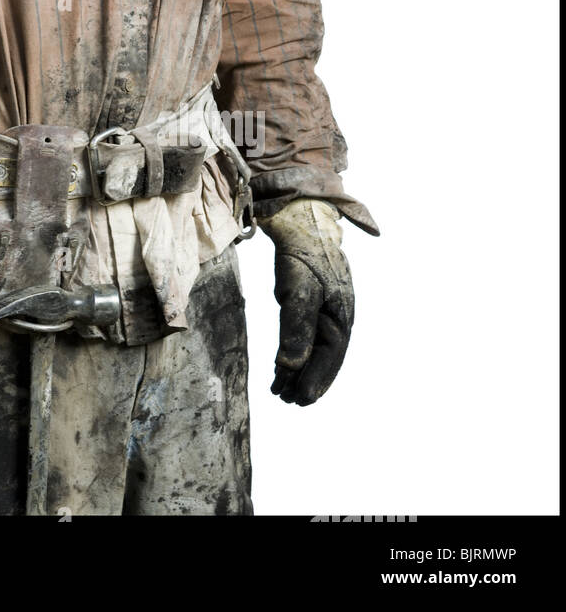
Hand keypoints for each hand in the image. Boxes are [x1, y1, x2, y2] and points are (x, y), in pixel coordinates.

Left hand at [258, 199, 354, 405]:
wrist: (302, 222)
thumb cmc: (302, 255)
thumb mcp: (298, 291)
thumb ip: (296, 328)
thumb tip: (290, 365)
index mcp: (341, 316)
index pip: (330, 357)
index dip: (316, 380)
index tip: (300, 401)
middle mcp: (339, 317)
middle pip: (324, 357)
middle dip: (307, 380)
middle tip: (287, 401)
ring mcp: (328, 310)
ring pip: (316, 348)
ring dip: (300, 369)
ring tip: (280, 390)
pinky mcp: (316, 304)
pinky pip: (309, 335)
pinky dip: (297, 352)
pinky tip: (283, 364)